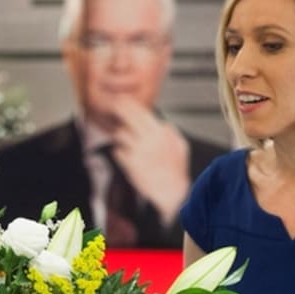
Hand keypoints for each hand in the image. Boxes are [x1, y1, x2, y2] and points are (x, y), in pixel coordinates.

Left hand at [108, 99, 191, 225]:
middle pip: (127, 117)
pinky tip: (126, 156)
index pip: (141, 112)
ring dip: (120, 135)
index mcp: (161, 133)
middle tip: (113, 106)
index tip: (122, 99)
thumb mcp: (181, 147)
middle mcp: (148, 140)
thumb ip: (171, 132)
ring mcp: (138, 152)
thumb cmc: (176, 172)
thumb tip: (162, 123)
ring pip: (120, 134)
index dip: (129, 104)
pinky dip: (119, 152)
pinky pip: (117, 152)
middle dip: (118, 109)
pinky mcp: (129, 164)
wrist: (172, 194)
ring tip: (125, 140)